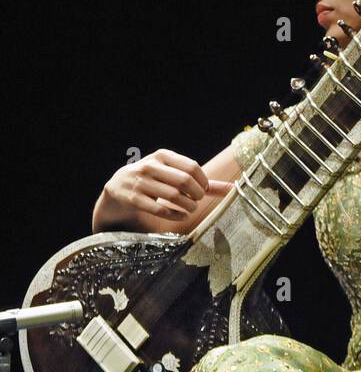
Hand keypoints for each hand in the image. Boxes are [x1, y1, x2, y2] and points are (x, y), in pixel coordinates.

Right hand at [103, 148, 231, 223]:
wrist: (118, 187)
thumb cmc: (153, 179)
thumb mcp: (172, 173)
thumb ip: (201, 181)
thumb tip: (231, 189)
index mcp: (162, 155)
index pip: (191, 166)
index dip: (203, 182)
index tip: (204, 191)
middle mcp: (151, 166)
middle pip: (184, 180)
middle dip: (196, 194)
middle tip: (197, 200)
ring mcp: (141, 182)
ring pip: (173, 195)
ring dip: (187, 205)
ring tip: (191, 209)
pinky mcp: (134, 198)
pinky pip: (159, 208)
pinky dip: (175, 214)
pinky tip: (181, 216)